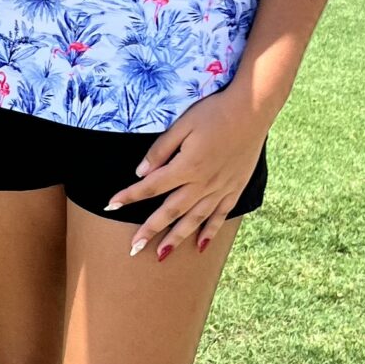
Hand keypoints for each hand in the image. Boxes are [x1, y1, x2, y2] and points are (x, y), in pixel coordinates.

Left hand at [106, 86, 271, 260]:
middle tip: (134, 248)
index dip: (129, 196)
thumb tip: (141, 172)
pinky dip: (210, 231)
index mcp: (187, 166)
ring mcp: (221, 188)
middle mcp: (203, 183)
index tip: (111, 206)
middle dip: (150, 230)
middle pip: (171, 211)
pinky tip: (201, 245)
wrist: (253, 108)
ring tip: (162, 255)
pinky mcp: (235, 188)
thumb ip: (161, 150)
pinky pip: (220, 215)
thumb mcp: (183, 124)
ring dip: (177, 238)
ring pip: (195, 219)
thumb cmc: (215, 111)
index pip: (151, 186)